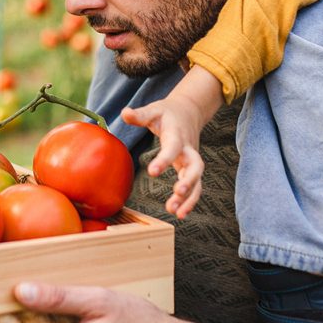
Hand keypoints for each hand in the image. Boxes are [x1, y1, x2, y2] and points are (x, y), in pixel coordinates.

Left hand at [121, 67, 223, 217]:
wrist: (189, 112)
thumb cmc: (167, 113)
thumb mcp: (153, 110)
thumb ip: (140, 115)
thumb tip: (124, 113)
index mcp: (177, 134)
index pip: (173, 147)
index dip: (164, 159)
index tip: (152, 172)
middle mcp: (188, 149)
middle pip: (195, 166)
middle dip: (189, 181)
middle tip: (177, 193)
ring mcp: (191, 159)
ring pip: (197, 180)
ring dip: (190, 197)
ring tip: (177, 213)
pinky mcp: (191, 168)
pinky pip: (195, 186)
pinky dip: (190, 200)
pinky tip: (180, 213)